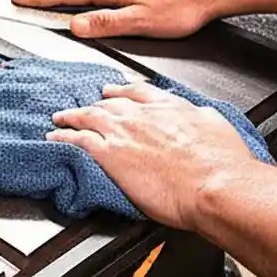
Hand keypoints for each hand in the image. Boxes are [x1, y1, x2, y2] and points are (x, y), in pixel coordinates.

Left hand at [47, 82, 260, 228]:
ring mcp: (123, 133)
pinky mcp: (109, 154)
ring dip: (73, 115)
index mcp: (169, 107)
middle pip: (110, 103)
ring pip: (89, 117)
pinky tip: (54, 137)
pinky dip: (63, 137)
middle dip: (96, 103)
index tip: (115, 93)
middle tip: (86, 105)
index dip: (123, 92)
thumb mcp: (216, 127)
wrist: (215, 184)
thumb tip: (200, 118)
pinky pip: (77, 140)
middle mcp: (143, 115)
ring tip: (61, 117)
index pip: (139, 93)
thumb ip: (200, 119)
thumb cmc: (222, 164)